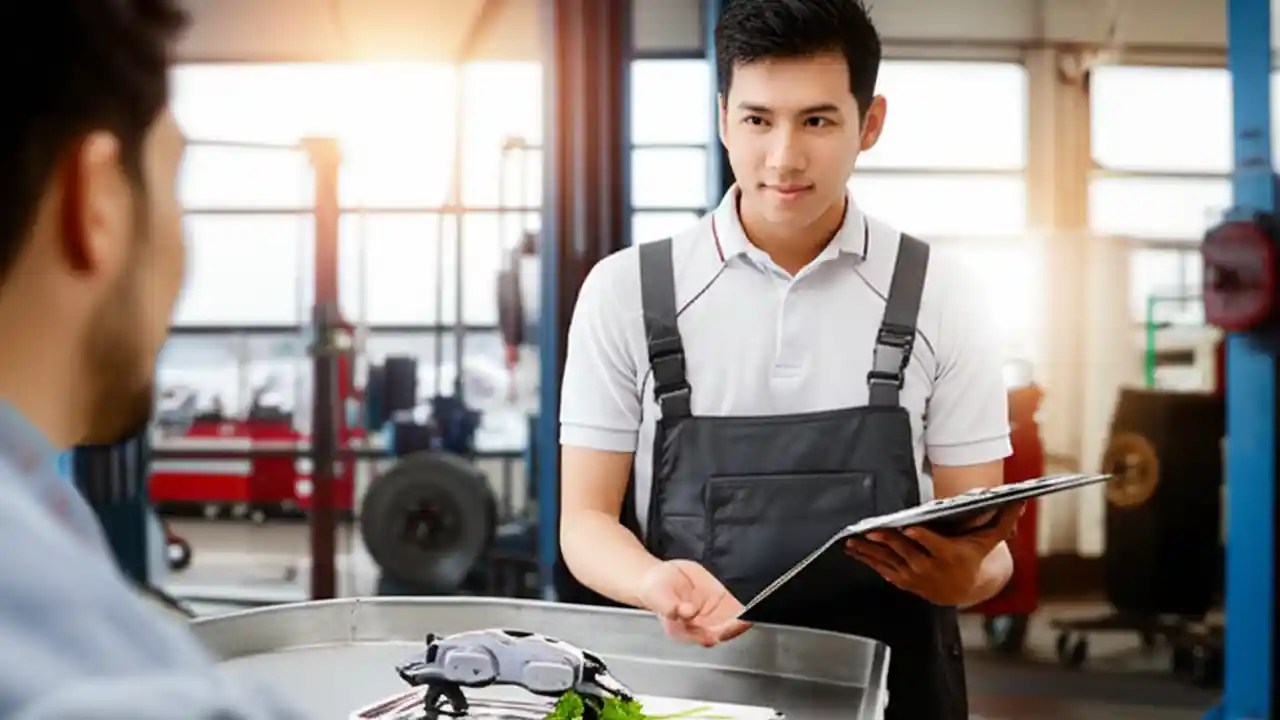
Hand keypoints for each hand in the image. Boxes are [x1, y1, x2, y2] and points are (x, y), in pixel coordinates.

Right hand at [637, 560, 752, 646]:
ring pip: (735, 619)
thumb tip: (686, 612)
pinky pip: (737, 605)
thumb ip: (670, 605)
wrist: (658, 577)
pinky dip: (746, 604)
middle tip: (747, 615)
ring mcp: (714, 613)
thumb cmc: (655, 591)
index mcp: (687, 631)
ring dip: (746, 614)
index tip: (732, 623)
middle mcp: (703, 625)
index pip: (710, 636)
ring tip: (755, 606)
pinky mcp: (721, 600)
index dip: (723, 631)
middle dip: (739, 624)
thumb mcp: (658, 596)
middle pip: (727, 630)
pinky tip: (754, 599)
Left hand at [844, 502, 1024, 605]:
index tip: (910, 530)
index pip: (935, 546)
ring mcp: (914, 576)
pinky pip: (882, 569)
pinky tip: (853, 549)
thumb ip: (1002, 520)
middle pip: (907, 552)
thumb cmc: (974, 557)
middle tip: (873, 530)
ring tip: (854, 540)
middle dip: (889, 541)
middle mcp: (930, 569)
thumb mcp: (989, 540)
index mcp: (950, 556)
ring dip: (871, 551)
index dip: (922, 539)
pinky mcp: (903, 580)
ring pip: (889, 561)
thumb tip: (1020, 499)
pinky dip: (867, 559)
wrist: (963, 590)